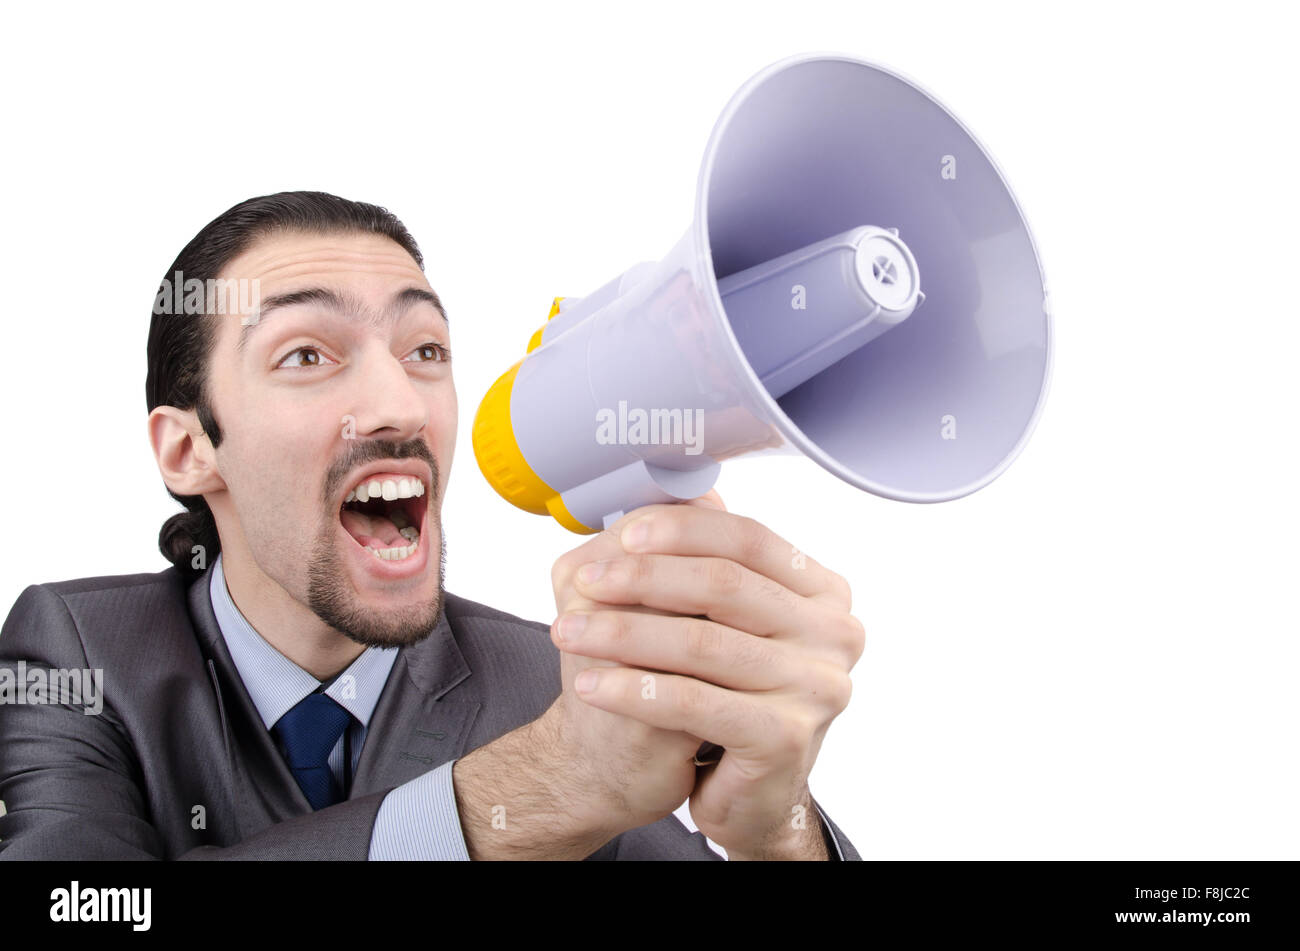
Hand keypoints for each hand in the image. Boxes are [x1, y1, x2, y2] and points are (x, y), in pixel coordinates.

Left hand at [554, 493, 863, 858]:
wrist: (739, 795)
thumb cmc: (723, 696)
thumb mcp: (719, 622)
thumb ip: (706, 561)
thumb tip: (670, 490)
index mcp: (823, 592)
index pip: (749, 539)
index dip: (681, 531)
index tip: (623, 534)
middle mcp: (834, 633)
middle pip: (724, 585)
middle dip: (642, 578)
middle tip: (584, 582)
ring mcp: (817, 686)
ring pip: (702, 641)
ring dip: (622, 633)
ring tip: (567, 632)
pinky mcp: (787, 736)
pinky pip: (693, 700)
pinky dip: (634, 689)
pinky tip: (590, 684)